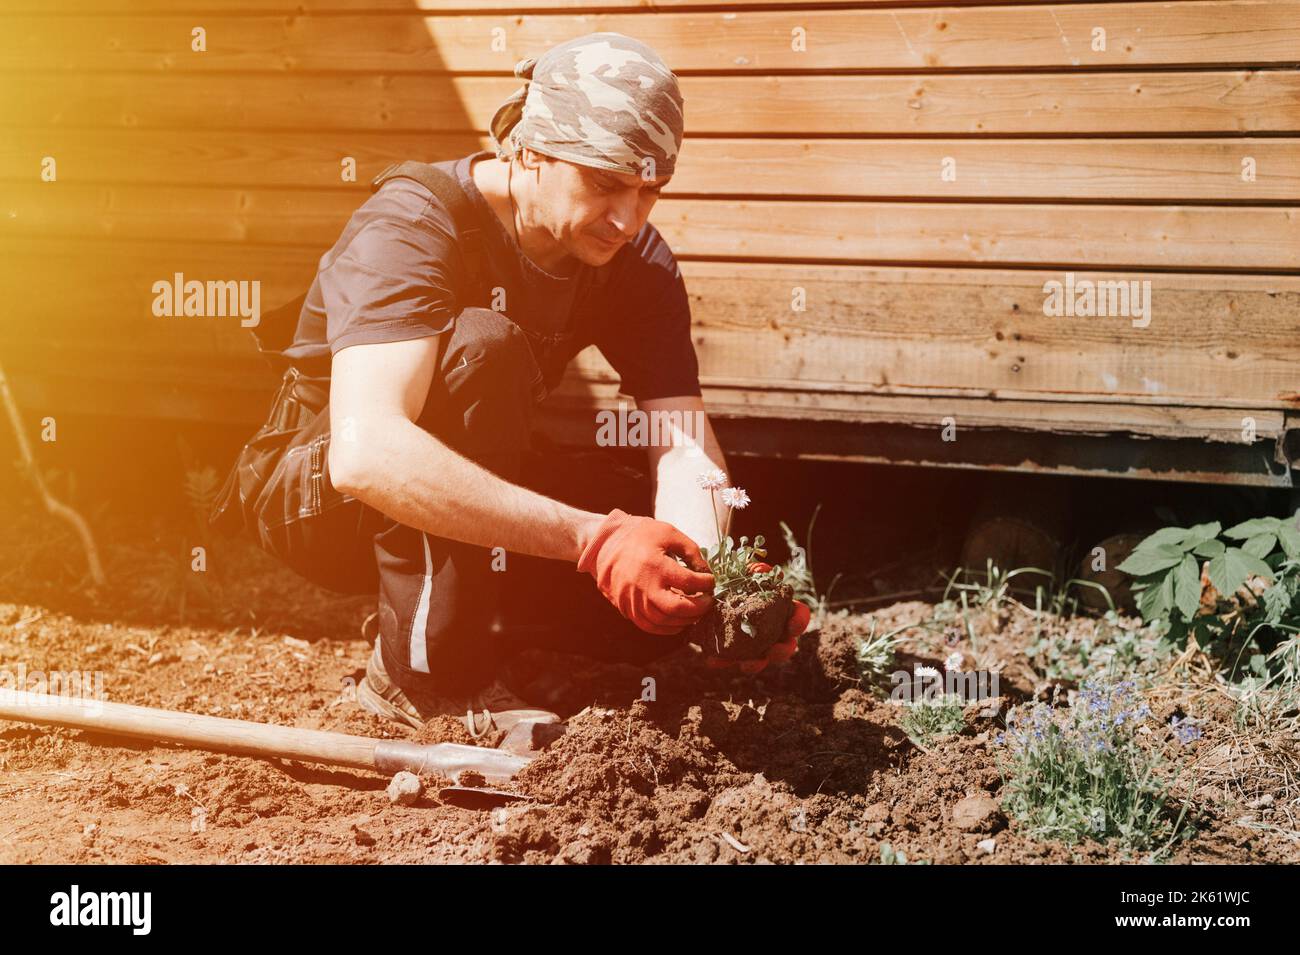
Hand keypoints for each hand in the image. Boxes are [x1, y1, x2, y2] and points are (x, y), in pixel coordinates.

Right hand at [577, 508, 714, 634]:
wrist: (605, 543)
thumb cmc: (639, 535)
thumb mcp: (669, 532)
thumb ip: (691, 551)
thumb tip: (706, 571)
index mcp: (656, 566)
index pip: (690, 582)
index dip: (706, 583)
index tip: (710, 579)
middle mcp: (644, 587)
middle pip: (678, 608)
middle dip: (699, 607)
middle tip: (708, 601)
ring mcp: (633, 601)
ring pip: (664, 621)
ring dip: (685, 619)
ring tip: (696, 610)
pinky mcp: (627, 608)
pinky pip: (649, 626)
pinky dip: (667, 628)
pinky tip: (679, 621)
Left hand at [705, 562, 812, 673]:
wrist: (705, 589)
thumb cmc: (731, 579)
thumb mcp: (741, 571)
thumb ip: (753, 570)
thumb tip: (761, 570)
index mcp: (779, 607)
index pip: (798, 615)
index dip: (799, 621)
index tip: (792, 626)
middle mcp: (771, 628)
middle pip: (787, 645)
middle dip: (782, 651)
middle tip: (772, 651)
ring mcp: (752, 643)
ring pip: (762, 659)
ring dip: (757, 663)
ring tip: (747, 664)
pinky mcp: (731, 651)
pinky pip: (730, 660)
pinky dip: (723, 661)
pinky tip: (713, 660)